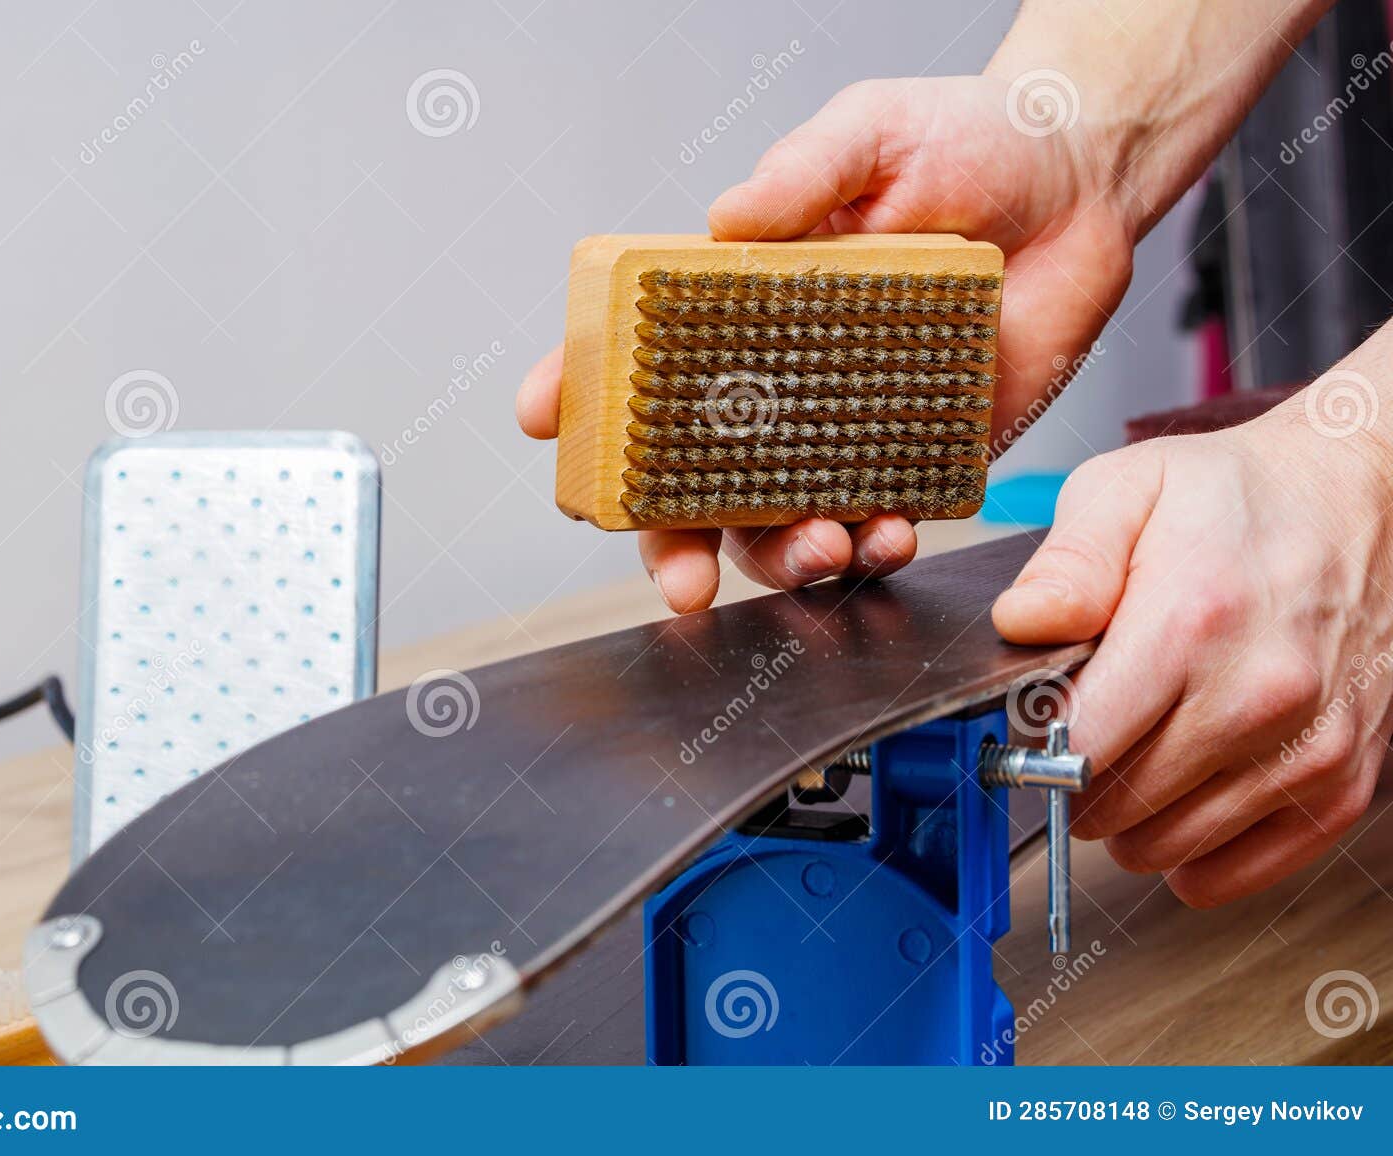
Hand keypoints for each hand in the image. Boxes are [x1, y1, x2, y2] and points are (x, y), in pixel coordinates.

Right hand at [518, 74, 1134, 611]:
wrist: (1083, 183)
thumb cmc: (967, 142)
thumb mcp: (872, 130)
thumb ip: (804, 170)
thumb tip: (727, 217)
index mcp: (735, 307)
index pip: (635, 361)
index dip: (580, 395)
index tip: (548, 420)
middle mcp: (776, 380)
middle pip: (688, 481)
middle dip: (668, 540)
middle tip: (680, 575)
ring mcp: (841, 427)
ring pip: (776, 523)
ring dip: (778, 557)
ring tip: (818, 548)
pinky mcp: (918, 454)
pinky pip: (876, 518)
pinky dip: (872, 542)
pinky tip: (885, 535)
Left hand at [993, 393, 1392, 905]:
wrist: (1362, 500)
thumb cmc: (1238, 497)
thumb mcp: (1129, 488)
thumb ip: (1066, 564)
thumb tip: (1019, 624)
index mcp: (1193, 621)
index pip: (1079, 741)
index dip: (1037, 743)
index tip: (1034, 725)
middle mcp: (1260, 695)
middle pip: (1115, 803)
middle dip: (1074, 781)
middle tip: (1080, 738)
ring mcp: (1308, 747)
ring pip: (1167, 846)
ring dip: (1128, 822)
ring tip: (1130, 760)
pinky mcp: (1344, 782)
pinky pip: (1240, 871)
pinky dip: (1195, 855)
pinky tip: (1179, 803)